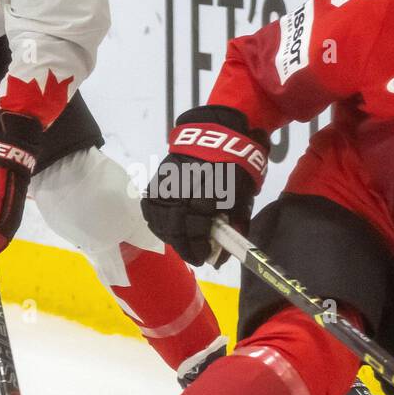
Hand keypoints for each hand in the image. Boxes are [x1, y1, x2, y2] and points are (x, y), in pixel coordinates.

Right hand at [141, 105, 268, 265]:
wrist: (217, 135)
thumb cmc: (235, 168)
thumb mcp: (243, 198)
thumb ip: (233, 228)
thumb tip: (220, 259)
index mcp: (208, 190)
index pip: (197, 229)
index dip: (200, 248)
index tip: (206, 257)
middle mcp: (183, 187)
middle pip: (176, 227)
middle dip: (186, 247)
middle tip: (196, 255)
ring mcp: (167, 183)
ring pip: (160, 220)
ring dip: (171, 236)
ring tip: (183, 243)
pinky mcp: (157, 180)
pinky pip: (151, 207)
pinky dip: (158, 222)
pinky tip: (169, 228)